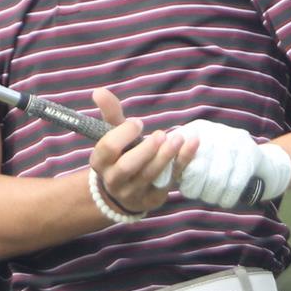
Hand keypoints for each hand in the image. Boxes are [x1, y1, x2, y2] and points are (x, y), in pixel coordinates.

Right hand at [88, 89, 196, 215]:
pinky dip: (183, 161)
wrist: (124, 192)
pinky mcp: (153, 198)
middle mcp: (114, 180)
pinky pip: (170, 180)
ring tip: (179, 137)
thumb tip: (99, 91)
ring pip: (150, 175)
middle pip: (127, 166)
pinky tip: (192, 144)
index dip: (123, 134)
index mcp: (100, 162)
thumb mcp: (113, 136)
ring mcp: (134, 192)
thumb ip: (110, 114)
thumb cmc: (121, 155)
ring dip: (166, 155)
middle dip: (145, 149)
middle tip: (161, 134)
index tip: (138, 123)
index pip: (108, 148)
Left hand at [174, 119, 290, 208]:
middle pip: (197, 168)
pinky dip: (227, 197)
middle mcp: (214, 131)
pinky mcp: (250, 154)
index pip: (176, 152)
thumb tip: (158, 178)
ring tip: (211, 197)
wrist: (259, 161)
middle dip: (195, 187)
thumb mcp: (195, 157)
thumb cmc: (218, 163)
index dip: (171, 172)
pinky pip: (235, 184)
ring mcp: (234, 141)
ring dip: (211, 194)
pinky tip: (225, 200)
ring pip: (216, 178)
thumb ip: (175, 164)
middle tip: (196, 193)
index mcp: (196, 129)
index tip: (174, 185)